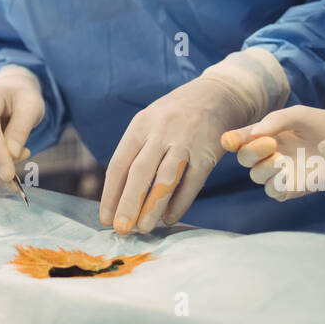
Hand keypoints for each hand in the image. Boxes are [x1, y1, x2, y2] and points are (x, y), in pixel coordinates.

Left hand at [101, 48, 285, 233]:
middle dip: (128, 203)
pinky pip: (192, 182)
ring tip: (144, 228)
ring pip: (165, 178)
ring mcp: (185, 141)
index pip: (119, 164)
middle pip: (139, 172)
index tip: (105, 218)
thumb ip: (136, 152)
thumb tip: (119, 194)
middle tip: (121, 229)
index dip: (111, 194)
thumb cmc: (176, 115)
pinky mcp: (207, 153)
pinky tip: (170, 218)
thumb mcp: (151, 122)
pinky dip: (180, 202)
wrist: (218, 94)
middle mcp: (161, 132)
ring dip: (153, 206)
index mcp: (141, 125)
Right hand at [223, 106, 324, 200]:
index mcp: (267, 134)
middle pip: (244, 158)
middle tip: (270, 143)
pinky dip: (275, 184)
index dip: (232, 140)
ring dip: (262, 169)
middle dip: (251, 152)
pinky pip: (275, 192)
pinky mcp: (295, 188)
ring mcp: (282, 172)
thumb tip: (254, 134)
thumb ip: (276, 119)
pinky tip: (286, 174)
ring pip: (256, 177)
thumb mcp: (300, 114)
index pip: (242, 139)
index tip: (230, 141)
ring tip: (280, 160)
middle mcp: (270, 154)